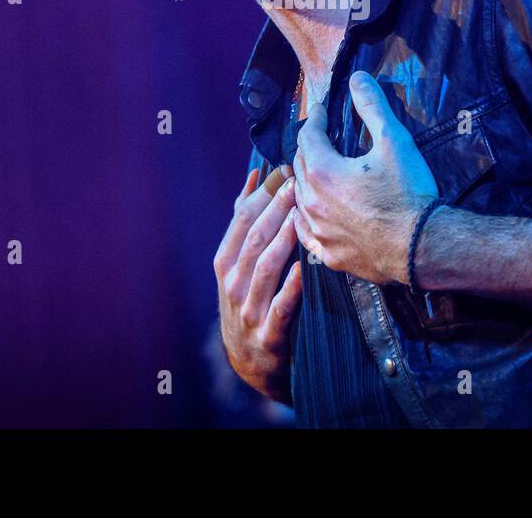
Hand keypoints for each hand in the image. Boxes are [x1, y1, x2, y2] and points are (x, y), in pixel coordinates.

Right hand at [213, 165, 302, 403]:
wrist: (250, 362)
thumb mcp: (238, 264)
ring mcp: (248, 309)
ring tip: (302, 215)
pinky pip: (281, 306)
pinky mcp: (268, 334)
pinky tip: (305, 268)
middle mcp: (233, 283)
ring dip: (284, 239)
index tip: (284, 170)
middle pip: (254, 238)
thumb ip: (245, 221)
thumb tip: (255, 175)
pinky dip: (292, 287)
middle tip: (298, 182)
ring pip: (265, 267)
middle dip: (276, 208)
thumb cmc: (249, 300)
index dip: (262, 193)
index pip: (241, 219)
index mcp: (226, 261)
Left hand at [289, 71, 439, 286]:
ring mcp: (318, 231)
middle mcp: (311, 201)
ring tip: (317, 172)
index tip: (322, 110)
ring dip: (306, 181)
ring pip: (300, 199)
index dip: (315, 119)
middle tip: (321, 138)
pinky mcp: (329, 255)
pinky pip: (307, 233)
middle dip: (309, 148)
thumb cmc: (408, 193)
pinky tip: (313, 215)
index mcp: (322, 171)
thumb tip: (357, 78)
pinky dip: (308, 218)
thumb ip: (372, 107)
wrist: (421, 248)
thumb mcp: (394, 141)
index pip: (307, 136)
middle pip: (300, 166)